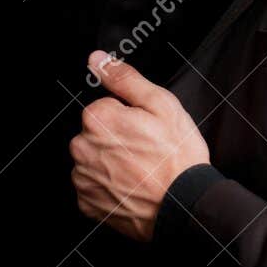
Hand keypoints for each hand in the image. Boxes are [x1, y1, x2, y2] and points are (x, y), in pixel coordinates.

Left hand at [69, 50, 209, 241]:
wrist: (185, 206)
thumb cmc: (177, 157)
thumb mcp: (161, 104)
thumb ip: (124, 79)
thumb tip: (97, 59)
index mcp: (97, 118)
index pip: (104, 108)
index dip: (128, 117)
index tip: (146, 131)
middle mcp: (82, 147)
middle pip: (95, 134)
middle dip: (116, 139)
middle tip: (145, 152)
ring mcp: (83, 178)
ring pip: (93, 160)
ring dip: (110, 164)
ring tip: (140, 172)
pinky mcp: (87, 203)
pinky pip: (93, 188)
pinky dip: (108, 188)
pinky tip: (131, 188)